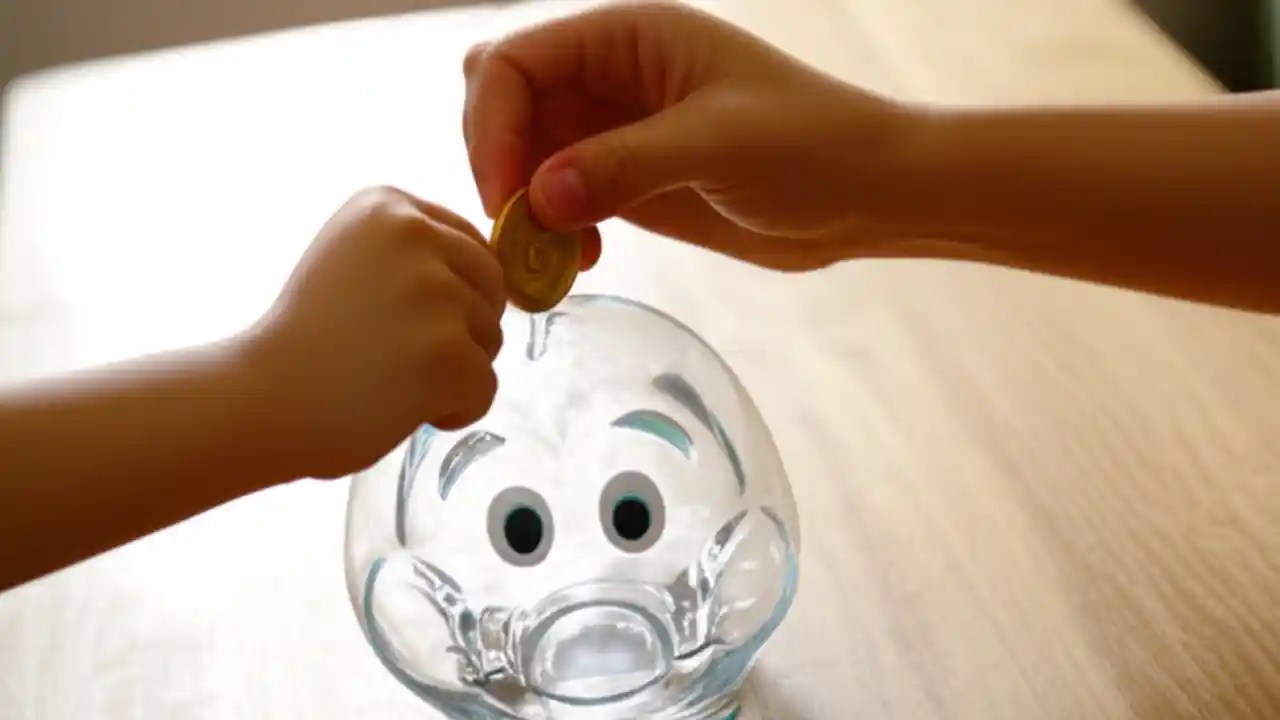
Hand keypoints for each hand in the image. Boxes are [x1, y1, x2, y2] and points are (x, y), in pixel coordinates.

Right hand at [246, 186, 504, 478]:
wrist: (262, 399)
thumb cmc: (307, 340)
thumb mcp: (353, 259)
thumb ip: (414, 254)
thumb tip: (496, 275)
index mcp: (388, 204)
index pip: (470, 246)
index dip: (449, 294)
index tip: (396, 318)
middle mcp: (415, 234)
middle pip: (490, 288)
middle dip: (460, 329)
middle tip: (396, 354)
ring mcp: (435, 294)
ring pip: (490, 341)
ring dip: (452, 372)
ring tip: (388, 378)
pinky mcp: (448, 353)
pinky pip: (485, 389)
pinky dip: (454, 411)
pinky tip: (400, 408)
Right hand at [463, 1, 915, 269]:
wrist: (868, 194)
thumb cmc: (812, 146)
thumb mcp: (719, 146)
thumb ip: (625, 165)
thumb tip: (535, 199)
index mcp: (628, 37)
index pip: (516, 62)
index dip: (494, 126)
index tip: (509, 198)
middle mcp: (610, 77)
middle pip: (505, 105)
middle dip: (498, 165)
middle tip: (518, 231)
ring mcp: (615, 130)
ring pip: (527, 158)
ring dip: (522, 208)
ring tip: (548, 260)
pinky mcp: (627, 180)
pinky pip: (559, 199)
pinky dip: (551, 231)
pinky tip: (580, 261)